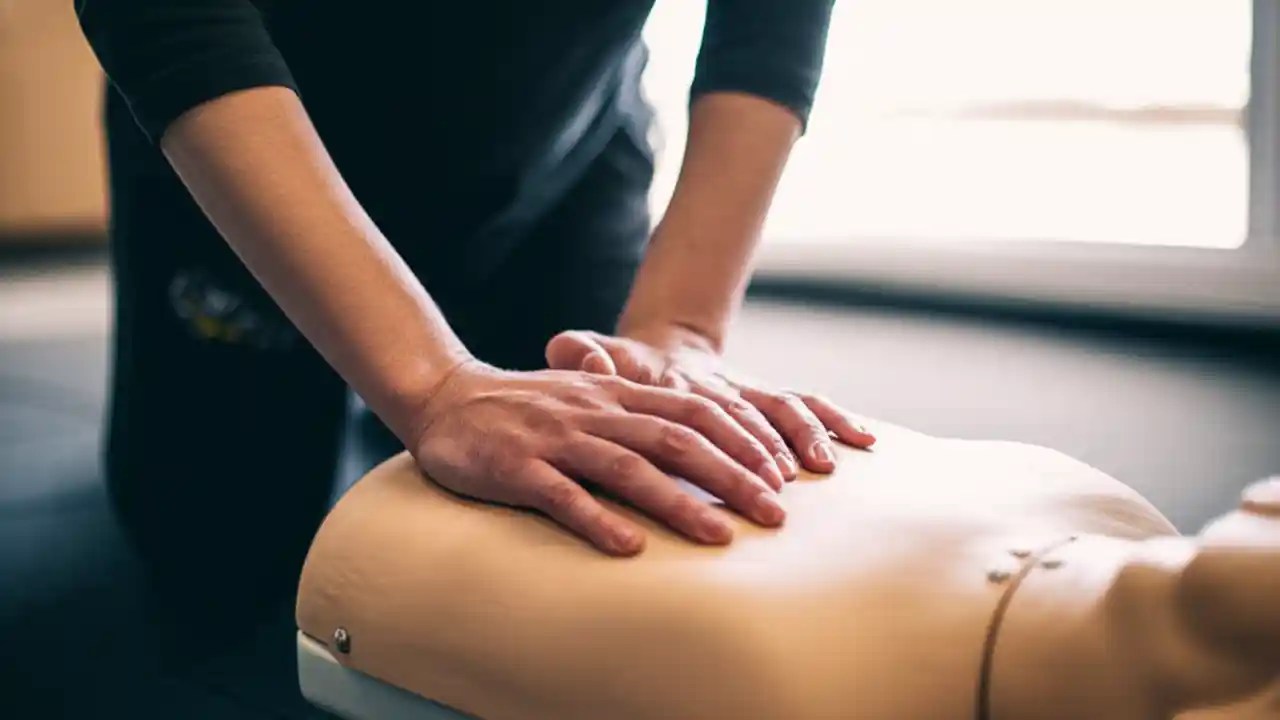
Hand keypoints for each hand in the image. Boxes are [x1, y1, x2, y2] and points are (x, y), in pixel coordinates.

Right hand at [409, 361, 786, 556]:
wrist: (444, 396)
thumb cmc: (522, 404)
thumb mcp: (584, 392)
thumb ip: (634, 405)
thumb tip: (698, 425)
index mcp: (616, 394)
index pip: (694, 410)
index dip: (742, 440)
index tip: (781, 475)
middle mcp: (594, 411)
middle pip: (675, 440)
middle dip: (731, 475)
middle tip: (775, 513)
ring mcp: (555, 438)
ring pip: (628, 468)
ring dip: (678, 503)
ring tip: (720, 536)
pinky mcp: (516, 466)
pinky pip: (562, 495)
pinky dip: (597, 520)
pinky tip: (628, 548)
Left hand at [545, 325, 875, 478]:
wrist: (655, 348)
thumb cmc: (619, 369)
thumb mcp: (592, 358)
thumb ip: (583, 354)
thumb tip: (575, 351)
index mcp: (677, 382)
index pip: (704, 414)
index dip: (726, 446)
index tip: (744, 476)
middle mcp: (719, 385)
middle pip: (748, 419)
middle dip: (765, 460)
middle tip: (777, 502)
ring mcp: (745, 390)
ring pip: (783, 408)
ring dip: (804, 438)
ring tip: (823, 468)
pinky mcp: (763, 397)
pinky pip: (805, 403)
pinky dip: (836, 419)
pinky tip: (867, 441)